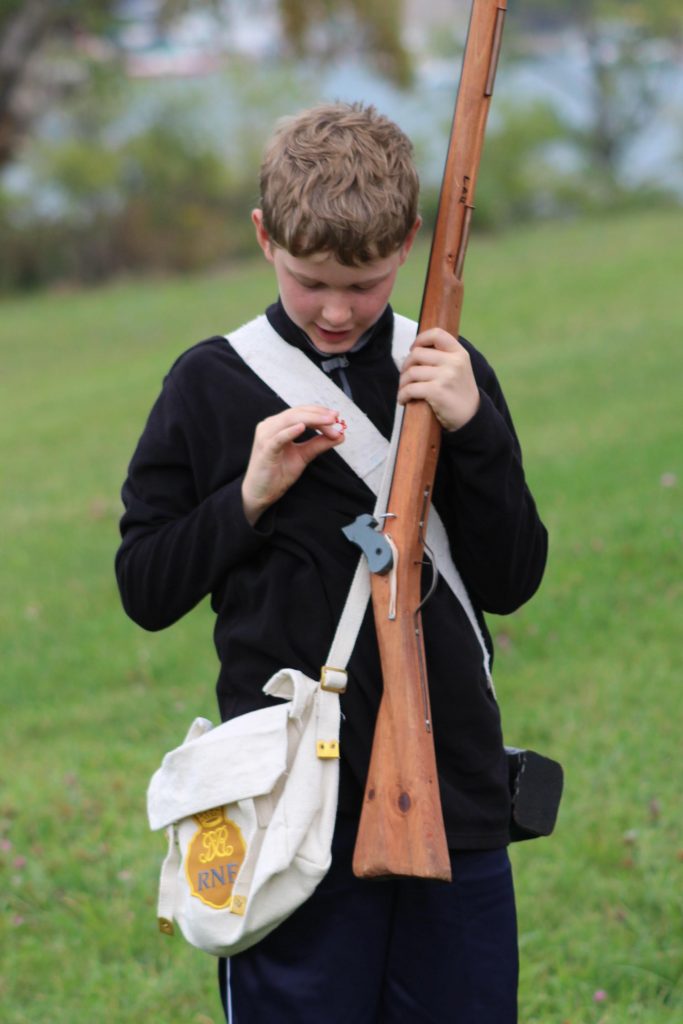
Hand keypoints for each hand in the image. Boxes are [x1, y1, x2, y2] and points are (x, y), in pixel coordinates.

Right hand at [242, 406, 345, 525]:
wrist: (261, 494)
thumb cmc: (278, 474)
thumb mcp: (303, 456)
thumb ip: (319, 444)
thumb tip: (340, 435)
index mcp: (278, 425)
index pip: (301, 412)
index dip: (319, 412)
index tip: (336, 417)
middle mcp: (270, 426)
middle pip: (297, 413)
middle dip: (318, 415)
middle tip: (335, 419)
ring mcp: (265, 437)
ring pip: (289, 420)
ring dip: (311, 420)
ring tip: (328, 423)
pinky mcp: (265, 450)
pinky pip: (278, 438)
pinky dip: (290, 432)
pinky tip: (302, 428)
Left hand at [397, 328, 479, 430]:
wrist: (471, 417)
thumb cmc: (460, 392)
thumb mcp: (459, 368)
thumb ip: (444, 356)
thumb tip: (415, 350)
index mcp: (459, 353)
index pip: (436, 334)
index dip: (420, 339)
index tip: (413, 349)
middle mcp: (454, 362)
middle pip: (417, 354)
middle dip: (406, 365)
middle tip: (406, 376)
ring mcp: (446, 376)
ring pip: (411, 372)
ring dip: (402, 382)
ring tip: (404, 390)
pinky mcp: (437, 392)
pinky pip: (410, 389)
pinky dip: (402, 395)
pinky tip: (403, 399)